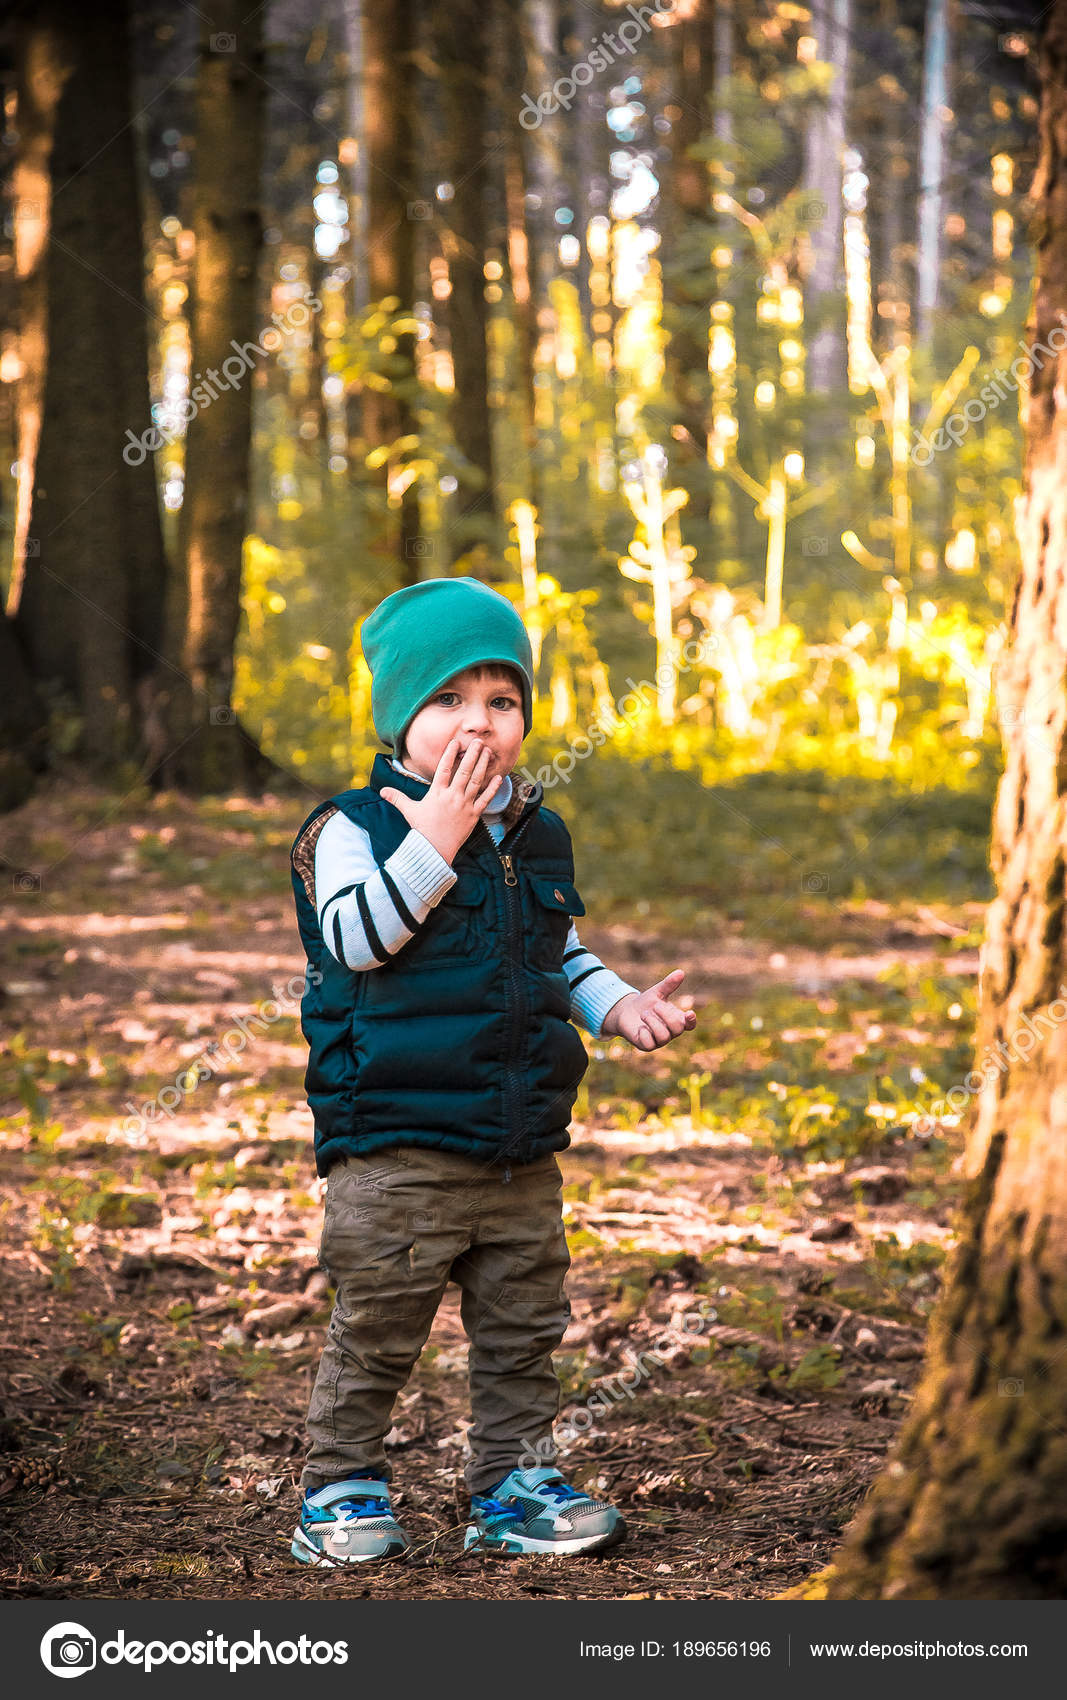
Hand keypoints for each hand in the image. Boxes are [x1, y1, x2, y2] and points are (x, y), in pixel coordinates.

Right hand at [380, 736, 500, 863]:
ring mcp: (464, 805)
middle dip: (472, 754)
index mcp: (437, 792)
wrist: (434, 849)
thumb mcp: (409, 811)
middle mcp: (452, 796)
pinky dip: (493, 788)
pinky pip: (485, 799)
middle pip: (464, 770)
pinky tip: (499, 777)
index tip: (456, 742)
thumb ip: (397, 798)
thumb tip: (381, 791)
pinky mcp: (474, 815)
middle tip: (479, 741)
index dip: (450, 753)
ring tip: (489, 752)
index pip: (444, 768)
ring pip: (476, 781)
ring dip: (483, 765)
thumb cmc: (422, 829)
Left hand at [601, 969, 697, 1051]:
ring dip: (653, 1023)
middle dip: (666, 1015)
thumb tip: (680, 972)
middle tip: (654, 1006)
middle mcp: (670, 1032)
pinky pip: (650, 1044)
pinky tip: (640, 1028)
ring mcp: (659, 1041)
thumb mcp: (657, 992)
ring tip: (643, 1015)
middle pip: (677, 1029)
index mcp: (676, 1019)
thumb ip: (669, 984)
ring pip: (664, 1037)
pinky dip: (645, 1033)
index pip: (690, 1024)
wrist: (626, 1012)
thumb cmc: (645, 1003)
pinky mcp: (647, 1046)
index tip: (689, 1013)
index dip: (691, 1020)